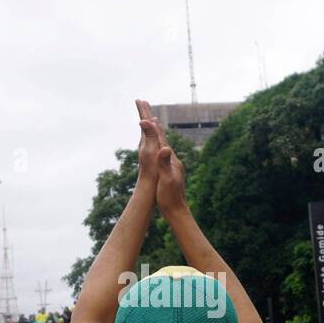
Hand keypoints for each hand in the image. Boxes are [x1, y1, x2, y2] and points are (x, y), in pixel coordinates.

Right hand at [136, 99, 187, 215]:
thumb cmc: (170, 198)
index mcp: (171, 160)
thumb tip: (165, 148)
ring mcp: (172, 165)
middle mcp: (173, 160)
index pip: (160, 140)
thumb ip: (165, 163)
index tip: (145, 113)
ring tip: (153, 124)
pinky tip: (158, 147)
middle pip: (162, 139)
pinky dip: (158, 146)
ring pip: (163, 145)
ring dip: (157, 133)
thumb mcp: (166, 180)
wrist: (178, 212)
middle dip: (154, 125)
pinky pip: (162, 154)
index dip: (152, 127)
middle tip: (148, 111)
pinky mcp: (170, 171)